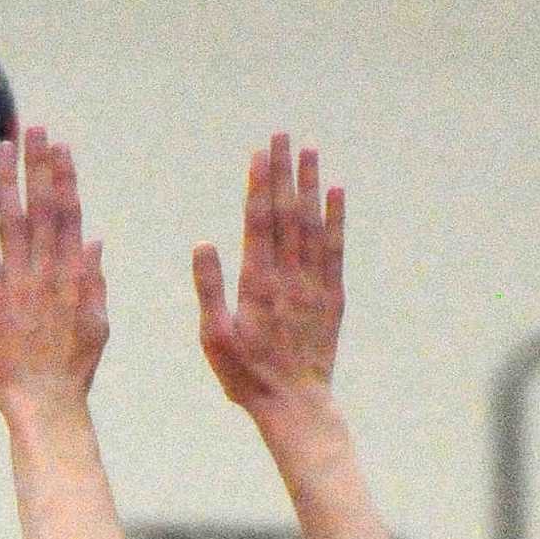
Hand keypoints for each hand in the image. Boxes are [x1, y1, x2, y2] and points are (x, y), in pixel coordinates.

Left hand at [0, 129, 107, 417]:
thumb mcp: (97, 324)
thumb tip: (96, 240)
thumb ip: (94, 280)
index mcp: (74, 274)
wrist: (45, 403)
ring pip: (14, 220)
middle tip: (34, 128)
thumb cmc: (72, 370)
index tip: (60, 148)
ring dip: (10, 180)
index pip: (69, 214)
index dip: (64, 178)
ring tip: (6, 146)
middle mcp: (47, 271)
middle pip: (43, 206)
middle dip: (39, 165)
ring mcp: (18, 283)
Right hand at [193, 133, 343, 414]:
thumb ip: (209, 290)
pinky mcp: (331, 297)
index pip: (258, 223)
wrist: (294, 403)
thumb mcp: (215, 338)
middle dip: (283, 172)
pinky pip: (334, 250)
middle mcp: (288, 277)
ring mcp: (313, 284)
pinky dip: (336, 219)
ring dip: (310, 185)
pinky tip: (335, 193)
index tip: (260, 153)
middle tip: (283, 135)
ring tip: (309, 151)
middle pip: (286, 214)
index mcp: (257, 284)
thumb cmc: (247, 375)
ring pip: (312, 224)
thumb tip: (203, 244)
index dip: (260, 186)